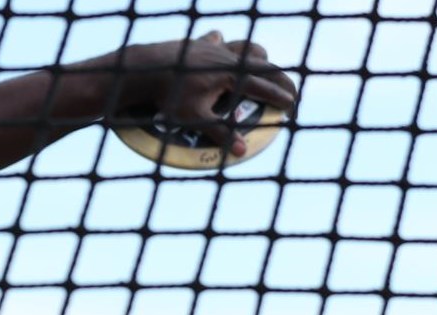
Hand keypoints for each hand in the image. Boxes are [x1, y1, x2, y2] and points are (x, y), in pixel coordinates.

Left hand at [113, 33, 298, 155]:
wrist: (145, 68)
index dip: (279, 96)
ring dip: (258, 58)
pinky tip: (223, 50)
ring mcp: (215, 47)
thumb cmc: (168, 95)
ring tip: (264, 68)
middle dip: (278, 78)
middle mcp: (227, 58)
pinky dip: (226, 46)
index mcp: (230, 75)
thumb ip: (219, 133)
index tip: (291, 105)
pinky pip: (219, 40)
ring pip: (245, 47)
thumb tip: (240, 152)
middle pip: (262, 65)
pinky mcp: (199, 43)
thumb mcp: (194, 118)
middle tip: (288, 90)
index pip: (262, 87)